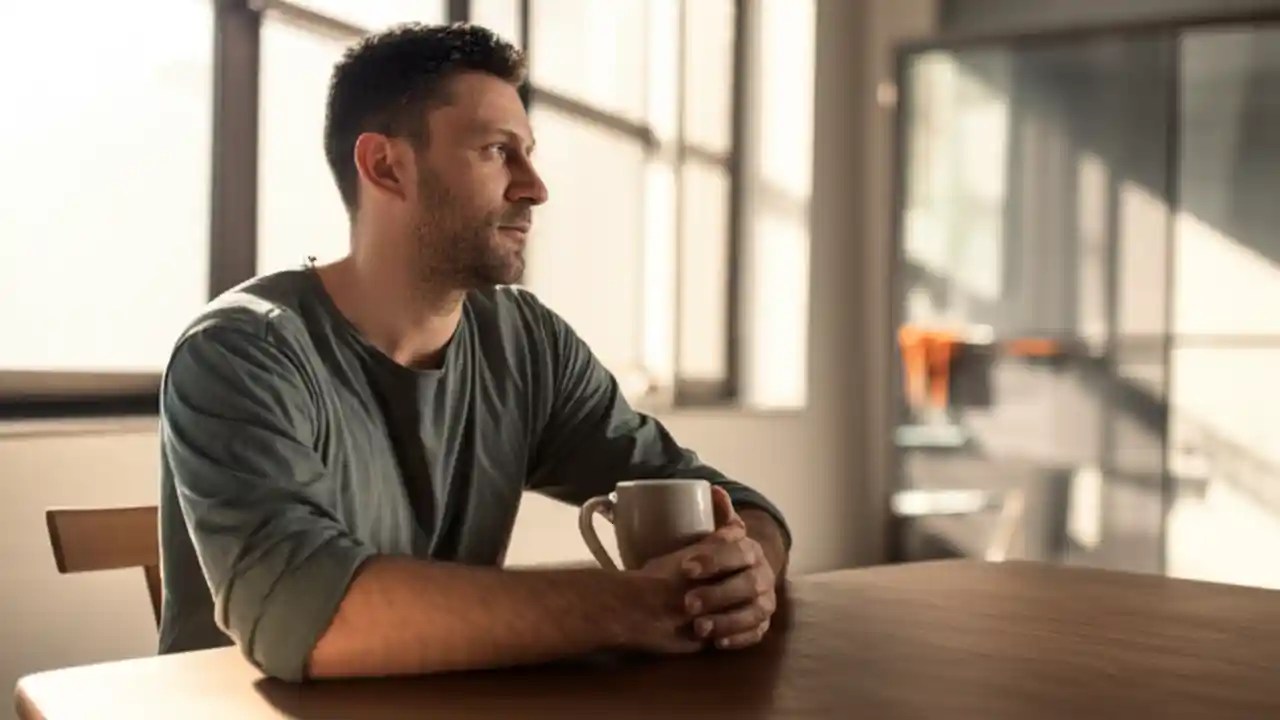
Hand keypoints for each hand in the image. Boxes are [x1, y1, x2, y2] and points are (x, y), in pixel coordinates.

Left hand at [681, 487, 776, 649]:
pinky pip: (755, 634)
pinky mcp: (760, 624)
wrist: (733, 578)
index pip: (735, 551)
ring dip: (726, 621)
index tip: (685, 568)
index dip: (712, 559)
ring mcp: (764, 601)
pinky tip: (718, 643)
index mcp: (749, 549)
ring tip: (699, 628)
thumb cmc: (713, 556)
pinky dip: (738, 639)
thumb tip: (715, 489)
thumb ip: (715, 516)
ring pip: (752, 613)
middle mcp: (761, 574)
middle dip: (717, 595)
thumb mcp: (712, 536)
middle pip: (747, 585)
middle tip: (687, 603)